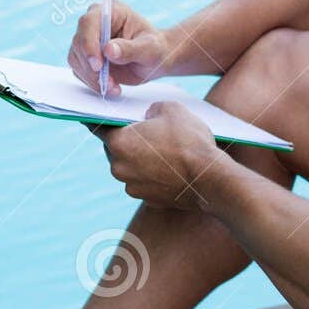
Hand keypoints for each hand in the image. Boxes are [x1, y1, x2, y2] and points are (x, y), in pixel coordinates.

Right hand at [68, 0, 173, 96]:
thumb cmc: (154, 49)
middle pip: (78, 42)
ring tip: (114, 87)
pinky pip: (80, 71)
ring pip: (76, 59)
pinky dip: (93, 83)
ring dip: (92, 78)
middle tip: (108, 83)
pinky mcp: (86, 58)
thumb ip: (131, 49)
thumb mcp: (150, 48)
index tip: (98, 65)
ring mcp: (88, 41)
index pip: (89, 22)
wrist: (154, 61)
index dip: (89, 43)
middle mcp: (95, 24)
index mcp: (110, 12)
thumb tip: (109, 50)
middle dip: (90, 66)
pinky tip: (111, 87)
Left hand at [95, 101, 221, 209]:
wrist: (209, 179)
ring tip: (162, 150)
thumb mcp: (172, 109)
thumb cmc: (189, 142)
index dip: (102, 120)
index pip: (99, 128)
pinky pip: (144, 182)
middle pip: (115, 149)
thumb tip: (149, 116)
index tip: (98, 117)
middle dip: (127, 140)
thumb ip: (153, 109)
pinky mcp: (147, 199)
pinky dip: (151, 175)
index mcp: (119, 142)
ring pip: (129, 168)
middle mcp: (119, 167)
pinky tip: (169, 168)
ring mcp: (132, 186)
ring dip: (139, 159)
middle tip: (144, 132)